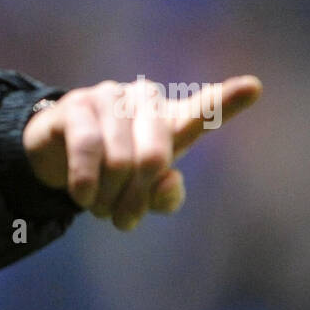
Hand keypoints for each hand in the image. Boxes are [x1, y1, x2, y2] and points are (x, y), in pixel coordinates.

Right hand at [22, 75, 261, 230]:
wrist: (56, 153)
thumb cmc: (112, 171)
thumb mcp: (141, 191)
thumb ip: (164, 195)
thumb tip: (168, 181)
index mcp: (171, 120)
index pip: (203, 111)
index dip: (227, 100)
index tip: (253, 88)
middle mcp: (145, 101)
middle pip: (155, 158)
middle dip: (136, 198)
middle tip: (123, 221)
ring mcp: (110, 98)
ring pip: (118, 160)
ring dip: (107, 198)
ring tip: (98, 209)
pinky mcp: (76, 104)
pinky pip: (87, 148)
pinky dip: (85, 182)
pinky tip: (82, 196)